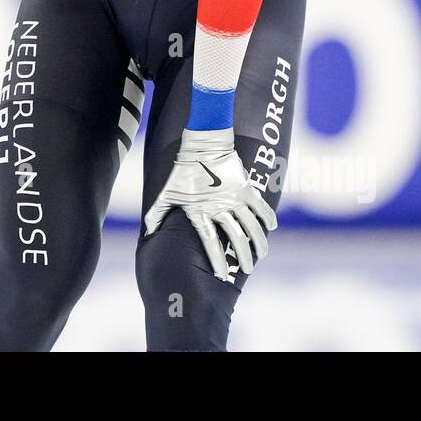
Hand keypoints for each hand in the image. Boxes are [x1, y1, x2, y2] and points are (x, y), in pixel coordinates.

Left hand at [143, 127, 277, 282]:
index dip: (216, 259)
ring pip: (252, 225)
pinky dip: (268, 217)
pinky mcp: (245, 186)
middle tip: (246, 270)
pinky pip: (260, 206)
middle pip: (236, 237)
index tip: (222, 275)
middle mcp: (219, 206)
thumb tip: (148, 234)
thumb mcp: (167, 193)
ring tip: (261, 255)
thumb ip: (157, 215)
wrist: (203, 145)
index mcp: (200, 210)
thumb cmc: (182, 171)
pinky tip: (272, 228)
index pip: (210, 240)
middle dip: (243, 257)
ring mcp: (234, 196)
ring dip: (259, 242)